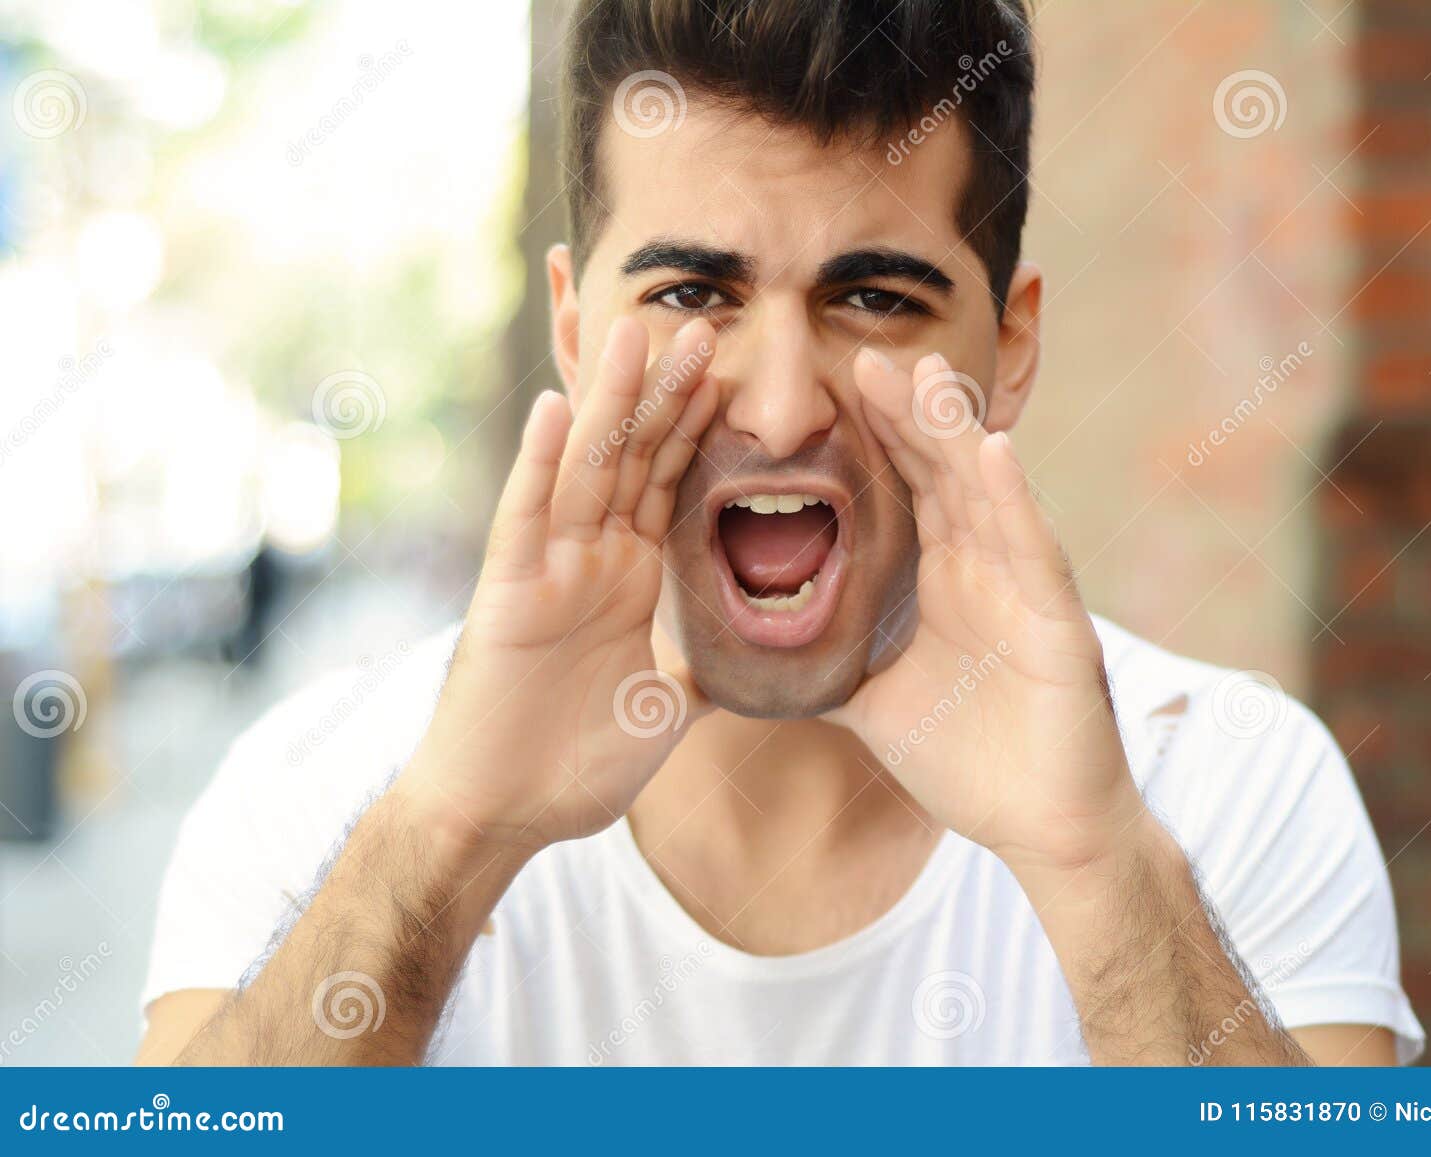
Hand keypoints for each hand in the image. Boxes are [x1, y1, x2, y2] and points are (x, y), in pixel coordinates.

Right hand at [396, 317, 718, 857]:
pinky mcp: (509, 592)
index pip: (668, 483)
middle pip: (633, 457)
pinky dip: (541, 464)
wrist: (504, 813)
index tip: (733, 372)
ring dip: (610, 401)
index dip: (699, 428)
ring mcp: (548, 568)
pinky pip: (527, 518)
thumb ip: (702, 670)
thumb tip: (758, 664)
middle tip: (704, 328)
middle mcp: (590, 558)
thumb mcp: (665, 707)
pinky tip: (558, 410)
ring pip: (586, 468)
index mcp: (628, 575)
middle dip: (666, 393)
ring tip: (635, 333)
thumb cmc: (573, 761)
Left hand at [828, 349, 1147, 871]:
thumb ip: (816, 669)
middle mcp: (985, 571)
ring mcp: (1024, 591)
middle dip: (908, 417)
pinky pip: (1033, 550)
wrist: (1041, 828)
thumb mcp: (871, 704)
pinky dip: (1014, 500)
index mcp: (943, 582)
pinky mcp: (1059, 621)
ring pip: (987, 497)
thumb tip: (738, 659)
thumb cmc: (966, 763)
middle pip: (942, 477)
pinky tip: (994, 450)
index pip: (906, 493)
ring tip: (925, 378)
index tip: (832, 389)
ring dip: (957, 434)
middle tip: (867, 359)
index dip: (874, 441)